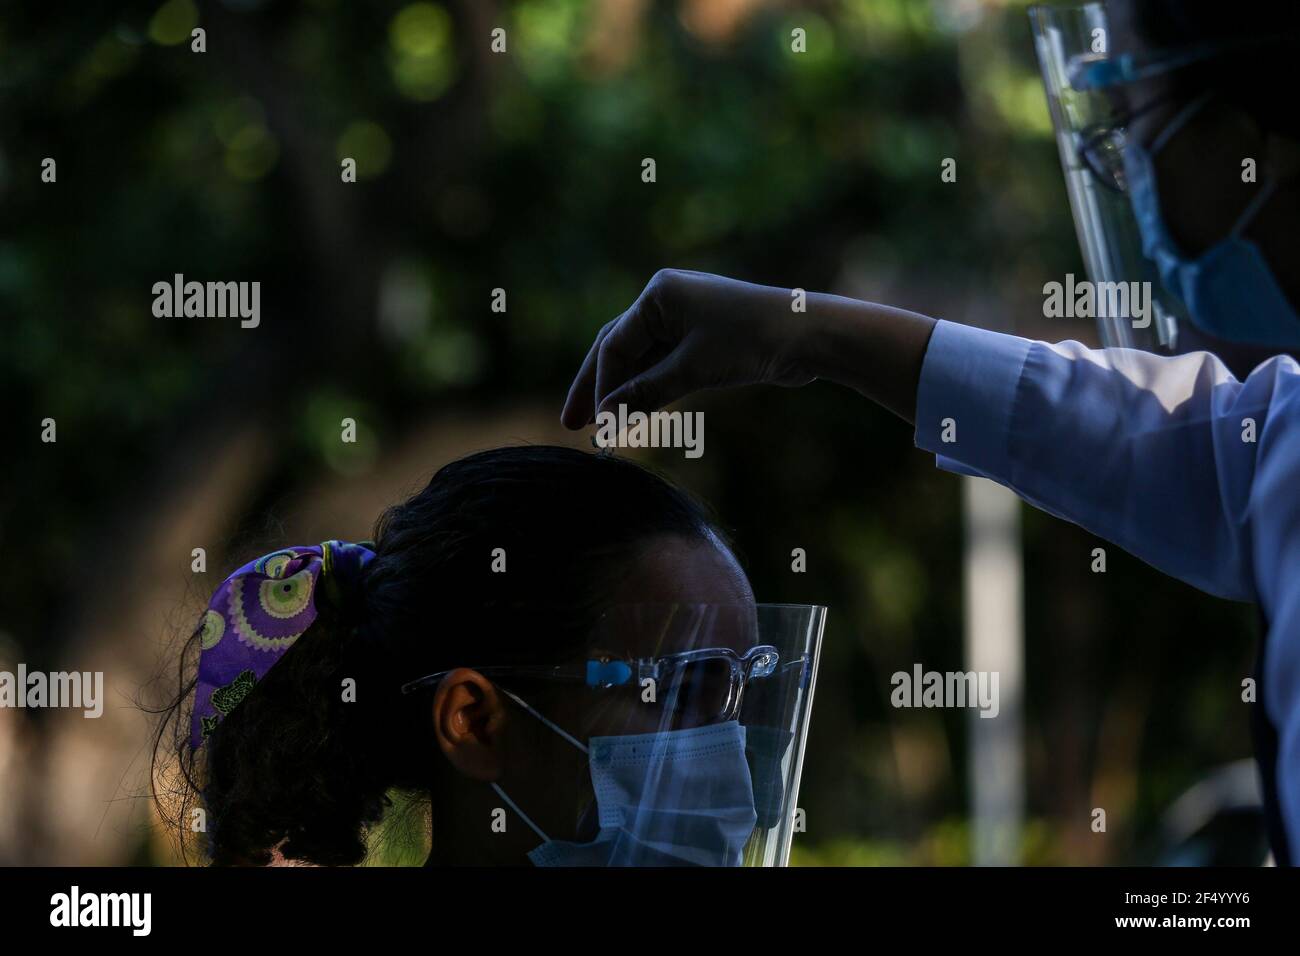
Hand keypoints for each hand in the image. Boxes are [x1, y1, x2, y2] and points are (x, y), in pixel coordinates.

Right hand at [560, 270, 815, 427]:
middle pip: (618, 348)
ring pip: (641, 360)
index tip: (594, 424)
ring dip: (623, 393)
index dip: (601, 386)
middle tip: (570, 423)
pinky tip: (633, 415)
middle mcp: (666, 300)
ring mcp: (684, 318)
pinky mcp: (702, 338)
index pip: (614, 344)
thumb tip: (605, 417)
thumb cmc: (750, 340)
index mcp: (658, 294)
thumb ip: (646, 392)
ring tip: (601, 428)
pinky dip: (649, 389)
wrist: (807, 334)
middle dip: (596, 387)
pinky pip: (663, 365)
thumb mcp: (692, 368)